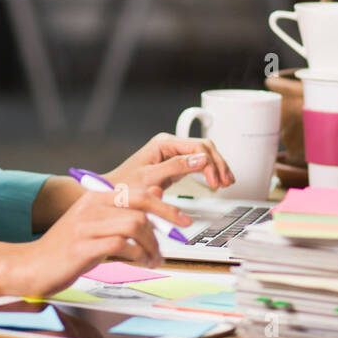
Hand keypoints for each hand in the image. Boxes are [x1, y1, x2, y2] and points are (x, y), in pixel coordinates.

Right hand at [7, 188, 192, 299]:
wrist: (31, 265)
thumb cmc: (65, 248)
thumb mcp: (95, 224)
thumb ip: (121, 209)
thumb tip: (154, 191)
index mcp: (94, 197)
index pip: (138, 193)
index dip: (165, 205)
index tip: (181, 219)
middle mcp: (90, 207)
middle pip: (140, 206)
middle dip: (166, 219)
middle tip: (179, 234)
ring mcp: (85, 226)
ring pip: (134, 226)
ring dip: (151, 245)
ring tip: (154, 259)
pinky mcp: (82, 247)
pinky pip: (121, 246)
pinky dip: (137, 256)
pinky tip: (140, 263)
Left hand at [103, 131, 234, 193]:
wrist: (111, 194)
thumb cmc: (125, 186)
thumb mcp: (150, 178)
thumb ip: (176, 167)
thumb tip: (201, 160)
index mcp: (164, 143)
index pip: (198, 147)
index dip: (211, 164)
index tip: (216, 182)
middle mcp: (169, 145)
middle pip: (204, 148)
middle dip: (218, 164)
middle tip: (226, 181)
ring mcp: (172, 154)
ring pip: (204, 154)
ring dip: (217, 166)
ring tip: (227, 181)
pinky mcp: (173, 164)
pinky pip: (197, 163)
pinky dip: (209, 171)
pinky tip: (216, 179)